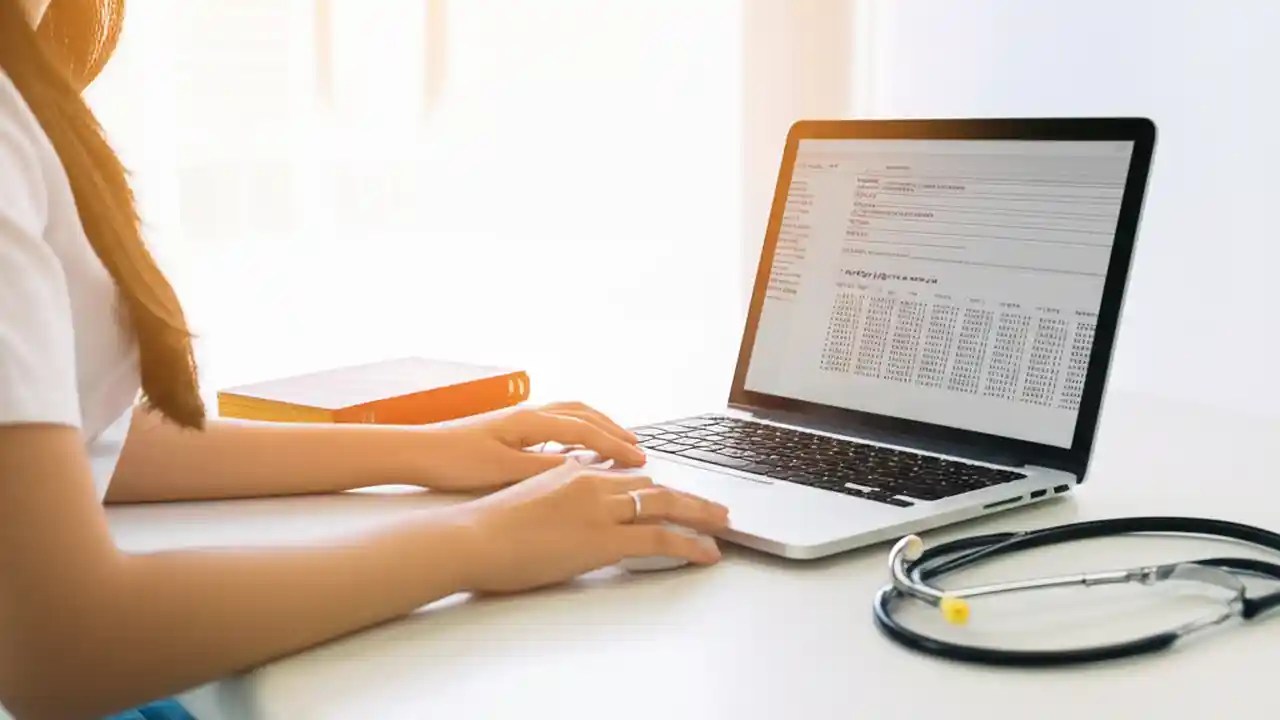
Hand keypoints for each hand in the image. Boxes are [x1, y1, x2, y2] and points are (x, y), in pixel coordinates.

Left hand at [412, 402, 646, 491]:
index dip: (615, 446)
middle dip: (614, 430)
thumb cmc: (455, 462)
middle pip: (584, 414)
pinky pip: (556, 422)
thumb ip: (545, 469)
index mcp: (531, 421)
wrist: (417, 452)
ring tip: (616, 443)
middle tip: (638, 449)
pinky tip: (577, 448)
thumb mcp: (504, 471)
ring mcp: (519, 418)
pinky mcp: (509, 427)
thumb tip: (582, 468)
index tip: (639, 461)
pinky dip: (578, 430)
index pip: (585, 430)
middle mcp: (529, 413)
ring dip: (598, 426)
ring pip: (570, 414)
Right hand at [456, 466, 729, 592]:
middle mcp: (592, 481)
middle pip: (654, 485)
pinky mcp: (604, 538)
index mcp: (573, 470)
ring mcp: (600, 507)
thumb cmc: (488, 528)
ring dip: (700, 515)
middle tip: (715, 508)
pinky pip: (660, 537)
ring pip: (665, 504)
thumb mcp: (530, 498)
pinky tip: (707, 552)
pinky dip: (690, 544)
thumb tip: (574, 501)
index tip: (675, 494)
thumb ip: (558, 494)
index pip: (628, 475)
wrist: (471, 538)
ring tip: (723, 526)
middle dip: (690, 497)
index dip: (657, 487)